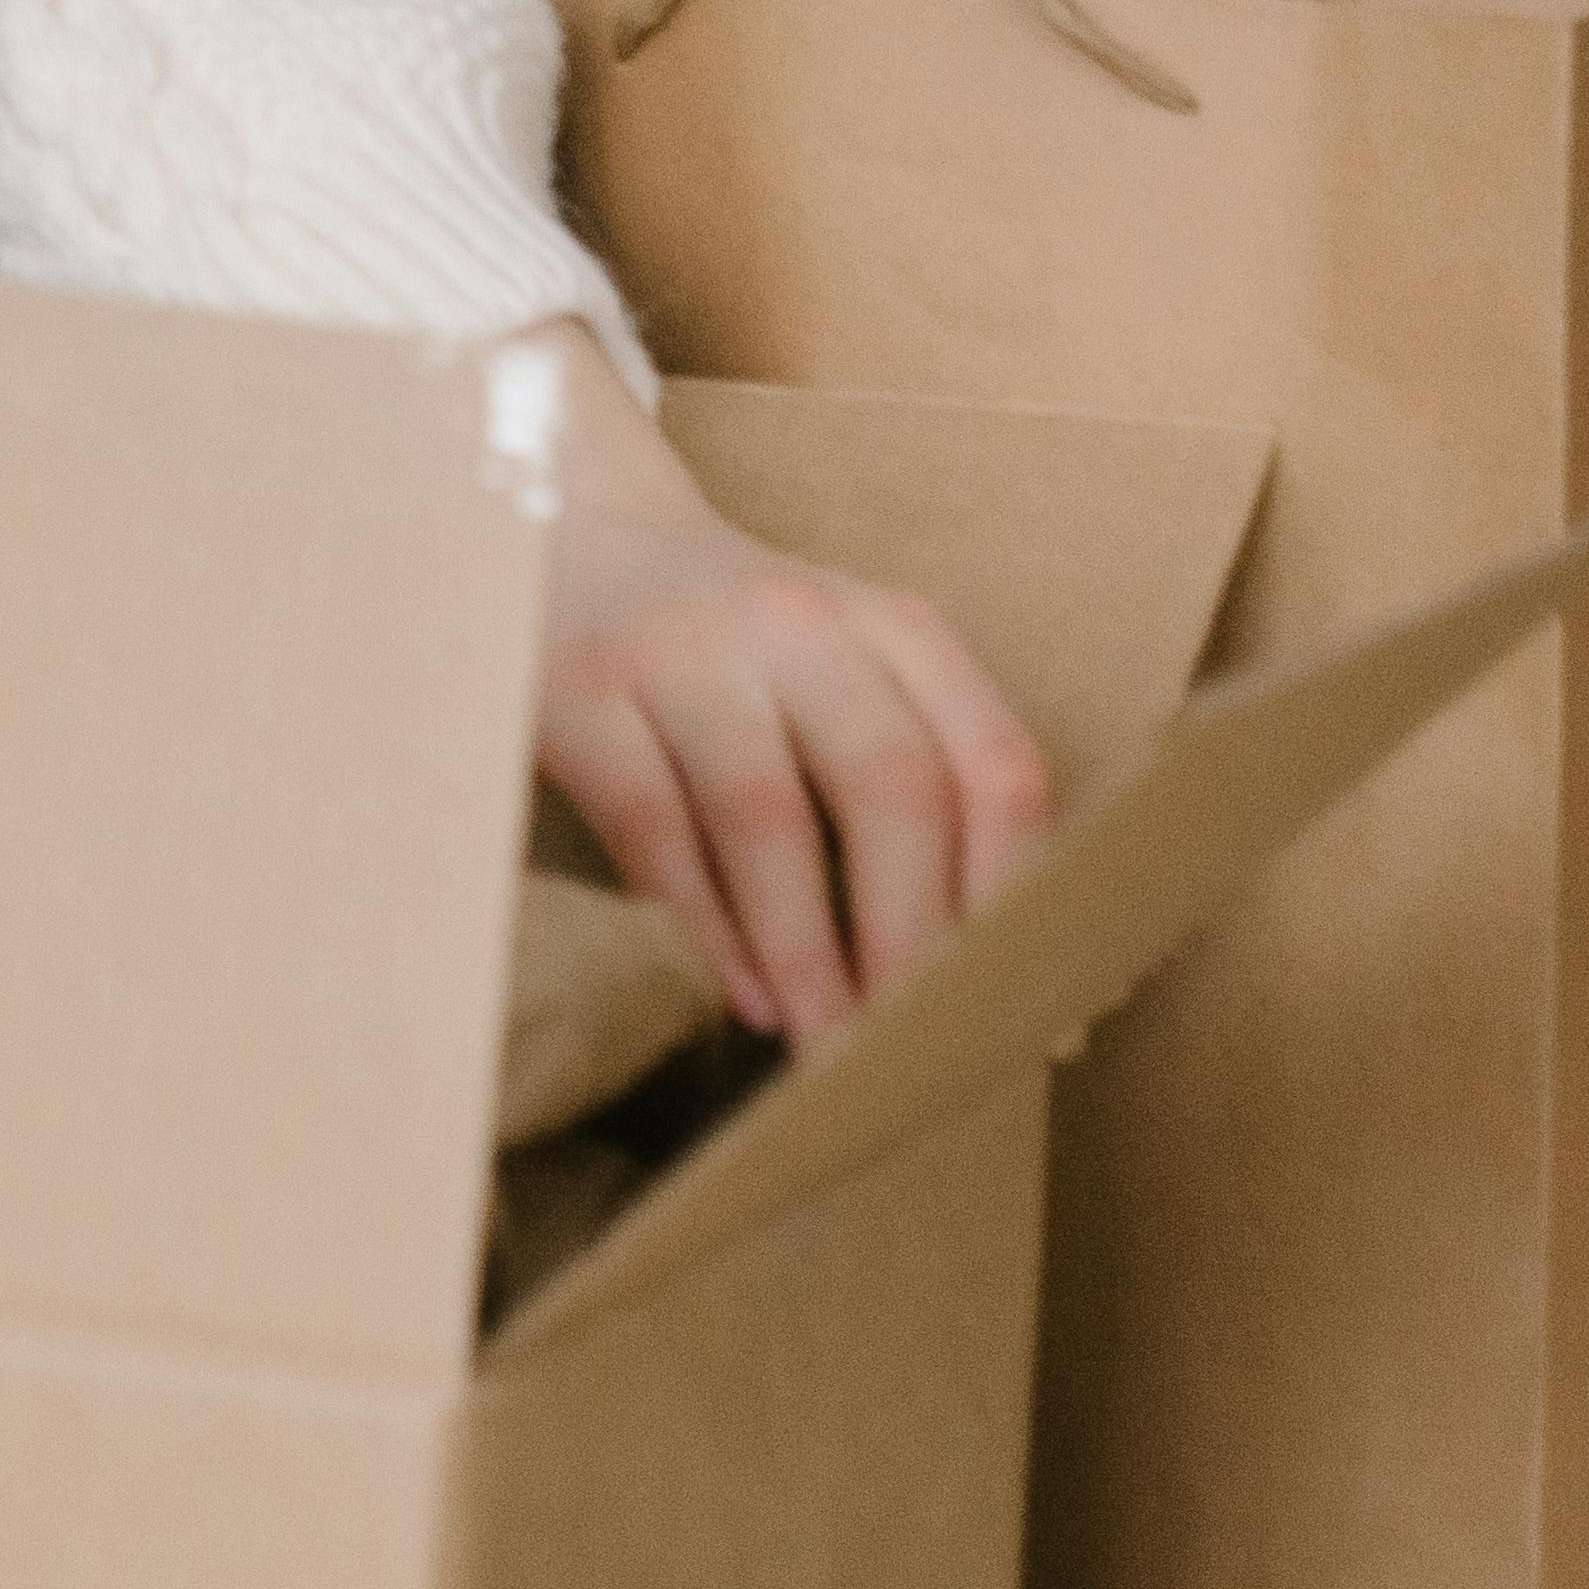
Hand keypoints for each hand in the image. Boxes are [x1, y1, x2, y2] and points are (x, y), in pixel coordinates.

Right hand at [528, 343, 1045, 1052]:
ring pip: (766, 814)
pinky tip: (741, 996)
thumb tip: (999, 974)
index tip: (1014, 1010)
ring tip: (827, 1050)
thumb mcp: (847, 678)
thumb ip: (918, 786)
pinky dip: (703, 928)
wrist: (574, 535)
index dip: (1014, 897)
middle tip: (916, 1053)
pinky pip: (651, 826)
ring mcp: (684, 648)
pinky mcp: (581, 688)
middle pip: (890, 785)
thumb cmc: (741, 655)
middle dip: (912, 939)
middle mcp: (798, 620)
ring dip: (806, 953)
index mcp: (891, 627)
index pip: (990, 762)